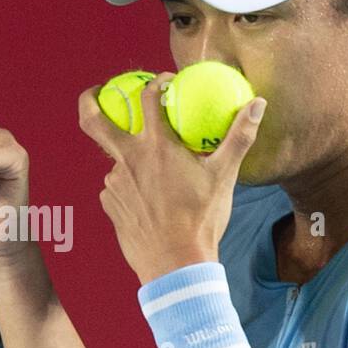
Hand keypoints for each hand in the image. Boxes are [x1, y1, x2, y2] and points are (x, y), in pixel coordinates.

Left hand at [77, 73, 265, 284]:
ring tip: (154, 174)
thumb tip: (258, 103)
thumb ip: (239, 137)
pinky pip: (118, 187)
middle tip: (96, 91)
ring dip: (129, 158)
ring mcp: (113, 184)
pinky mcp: (109, 205)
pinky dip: (130, 185)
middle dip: (89, 100)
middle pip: (93, 121)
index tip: (164, 82)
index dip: (155, 84)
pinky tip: (150, 200)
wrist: (175, 264)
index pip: (148, 98)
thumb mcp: (224, 176)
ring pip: (116, 161)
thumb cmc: (202, 219)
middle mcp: (127, 160)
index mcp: (156, 147)